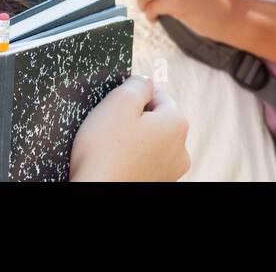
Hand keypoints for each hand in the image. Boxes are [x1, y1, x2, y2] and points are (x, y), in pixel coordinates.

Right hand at [69, 74, 188, 181]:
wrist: (94, 194)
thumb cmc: (104, 154)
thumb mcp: (118, 102)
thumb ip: (137, 83)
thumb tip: (145, 81)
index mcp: (177, 124)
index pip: (157, 94)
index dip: (132, 98)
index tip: (115, 111)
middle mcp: (181, 149)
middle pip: (155, 119)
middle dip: (134, 120)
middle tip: (111, 130)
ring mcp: (170, 171)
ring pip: (150, 142)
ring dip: (132, 141)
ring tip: (112, 150)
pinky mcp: (156, 184)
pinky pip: (144, 162)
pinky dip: (131, 160)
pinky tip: (116, 163)